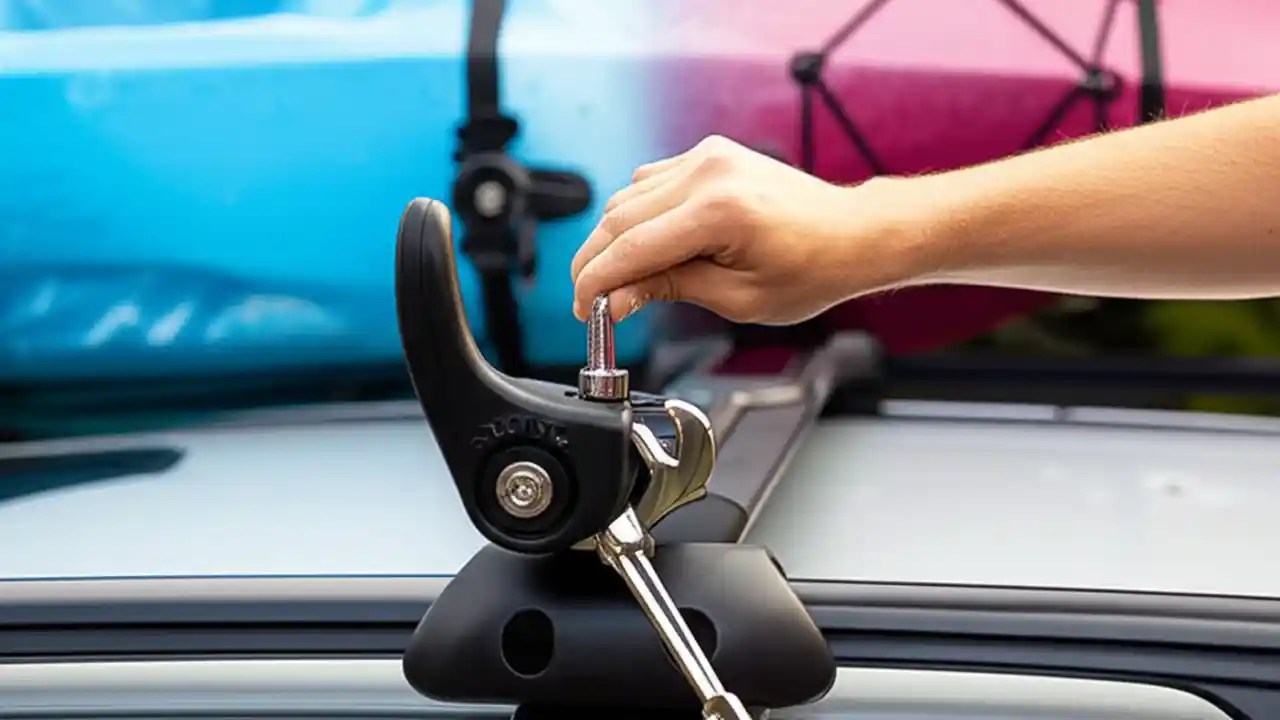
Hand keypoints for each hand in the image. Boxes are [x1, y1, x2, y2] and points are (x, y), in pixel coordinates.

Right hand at [570, 135, 924, 324]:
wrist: (852, 233)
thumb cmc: (812, 269)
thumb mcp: (738, 299)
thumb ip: (669, 290)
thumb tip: (616, 299)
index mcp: (718, 211)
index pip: (631, 248)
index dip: (596, 284)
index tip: (583, 310)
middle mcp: (708, 172)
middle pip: (618, 219)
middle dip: (595, 264)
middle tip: (589, 302)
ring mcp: (707, 157)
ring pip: (627, 198)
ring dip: (612, 240)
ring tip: (615, 281)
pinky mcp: (708, 154)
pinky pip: (650, 184)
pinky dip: (635, 215)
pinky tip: (642, 246)